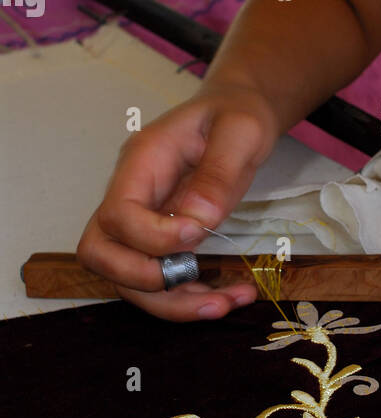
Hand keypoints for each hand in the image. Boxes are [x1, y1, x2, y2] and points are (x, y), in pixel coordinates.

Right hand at [76, 84, 281, 319]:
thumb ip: (219, 171)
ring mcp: (144, 221)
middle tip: (195, 281)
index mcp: (142, 161)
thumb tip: (199, 219)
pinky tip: (233, 296)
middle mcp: (132, 194)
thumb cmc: (236, 114)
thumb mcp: (241, 130)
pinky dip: (191, 299)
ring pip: (129, 279)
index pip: (116, 212)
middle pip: (100, 253)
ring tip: (226, 303)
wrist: (240, 114)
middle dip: (143, 279)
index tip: (199, 231)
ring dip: (174, 303)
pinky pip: (161, 281)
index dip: (150, 235)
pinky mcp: (164, 240)